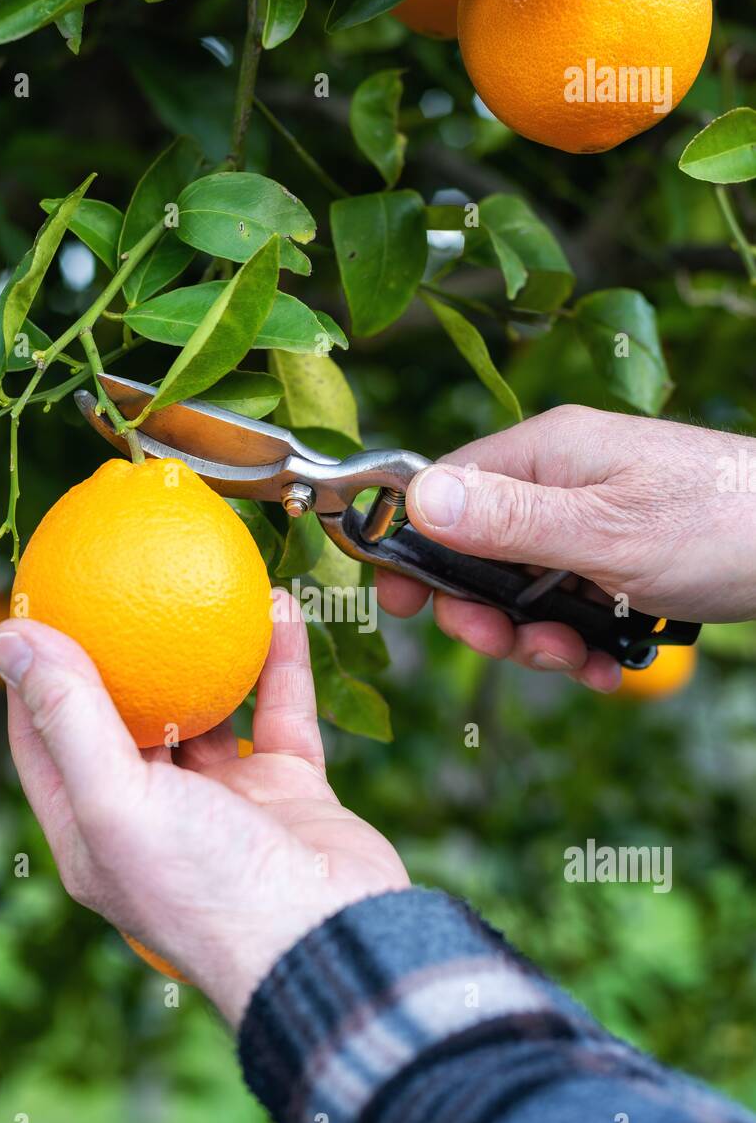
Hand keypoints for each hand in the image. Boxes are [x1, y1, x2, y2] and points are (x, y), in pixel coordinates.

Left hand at [0, 589, 408, 1026]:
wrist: (332, 939)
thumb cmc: (209, 884)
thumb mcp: (115, 799)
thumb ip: (66, 716)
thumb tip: (7, 640)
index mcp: (97, 832)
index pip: (46, 741)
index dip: (35, 673)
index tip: (40, 602)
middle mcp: (156, 816)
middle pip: (124, 718)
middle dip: (119, 651)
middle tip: (118, 579)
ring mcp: (226, 804)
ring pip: (207, 711)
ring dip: (204, 651)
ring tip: (201, 584)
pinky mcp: (290, 792)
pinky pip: (280, 711)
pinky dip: (279, 661)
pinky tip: (278, 605)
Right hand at [377, 405, 755, 692]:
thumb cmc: (720, 523)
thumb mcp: (604, 532)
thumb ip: (507, 520)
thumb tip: (418, 500)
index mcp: (546, 454)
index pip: (444, 490)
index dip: (414, 547)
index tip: (401, 603)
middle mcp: (561, 482)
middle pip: (478, 549)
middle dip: (485, 610)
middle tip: (506, 644)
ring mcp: (590, 522)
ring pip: (524, 588)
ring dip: (536, 637)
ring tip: (574, 661)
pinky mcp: (619, 560)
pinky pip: (570, 605)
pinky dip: (578, 643)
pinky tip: (604, 668)